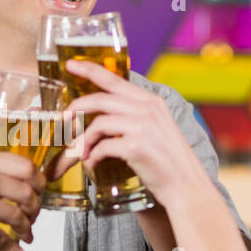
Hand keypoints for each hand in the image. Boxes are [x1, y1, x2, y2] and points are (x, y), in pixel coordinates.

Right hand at [0, 150, 43, 250]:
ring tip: (26, 233)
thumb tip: (22, 183)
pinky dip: (13, 248)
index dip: (39, 181)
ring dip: (27, 228)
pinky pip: (5, 239)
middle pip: (29, 193)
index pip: (27, 167)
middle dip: (35, 208)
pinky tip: (16, 250)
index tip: (40, 190)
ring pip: (19, 217)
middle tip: (33, 214)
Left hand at [62, 59, 209, 202]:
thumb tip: (102, 113)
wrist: (185, 185)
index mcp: (151, 101)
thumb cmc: (168, 161)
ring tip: (82, 153)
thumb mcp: (157, 127)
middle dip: (76, 107)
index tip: (70, 65)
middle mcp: (148, 109)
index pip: (114, 79)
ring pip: (98, 123)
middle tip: (64, 118)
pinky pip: (103, 147)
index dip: (89, 70)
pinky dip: (93, 156)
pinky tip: (93, 164)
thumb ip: (135, 115)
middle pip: (100, 99)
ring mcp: (143, 127)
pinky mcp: (136, 147)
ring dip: (85, 140)